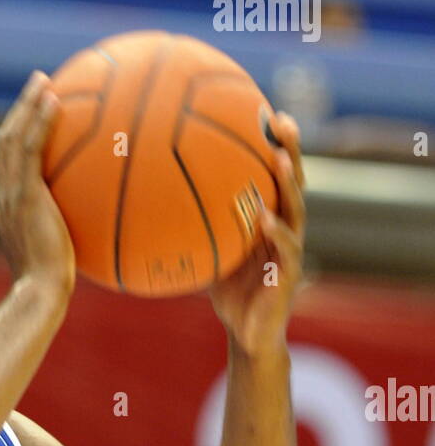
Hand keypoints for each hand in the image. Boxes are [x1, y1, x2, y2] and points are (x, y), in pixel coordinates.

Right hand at [0, 71, 75, 297]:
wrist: (41, 293)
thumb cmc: (53, 286)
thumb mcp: (61, 256)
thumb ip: (69, 237)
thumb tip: (101, 230)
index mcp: (13, 207)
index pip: (13, 163)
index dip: (22, 134)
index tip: (40, 113)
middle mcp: (7, 196)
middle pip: (8, 141)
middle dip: (23, 109)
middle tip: (41, 84)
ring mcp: (13, 195)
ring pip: (13, 138)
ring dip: (29, 105)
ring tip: (45, 80)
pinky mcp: (25, 197)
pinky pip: (30, 150)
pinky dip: (40, 122)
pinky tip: (56, 101)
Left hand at [210, 111, 305, 355]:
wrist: (249, 336)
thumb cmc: (229, 293)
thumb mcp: (208, 254)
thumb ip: (193, 229)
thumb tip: (149, 207)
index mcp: (269, 218)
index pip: (273, 173)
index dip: (271, 143)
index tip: (261, 109)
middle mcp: (285, 227)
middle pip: (293, 180)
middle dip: (290, 148)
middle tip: (281, 119)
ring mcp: (290, 250)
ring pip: (296, 209)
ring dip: (290, 183)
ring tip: (281, 159)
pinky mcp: (290, 275)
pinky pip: (286, 249)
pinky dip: (276, 232)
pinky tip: (264, 218)